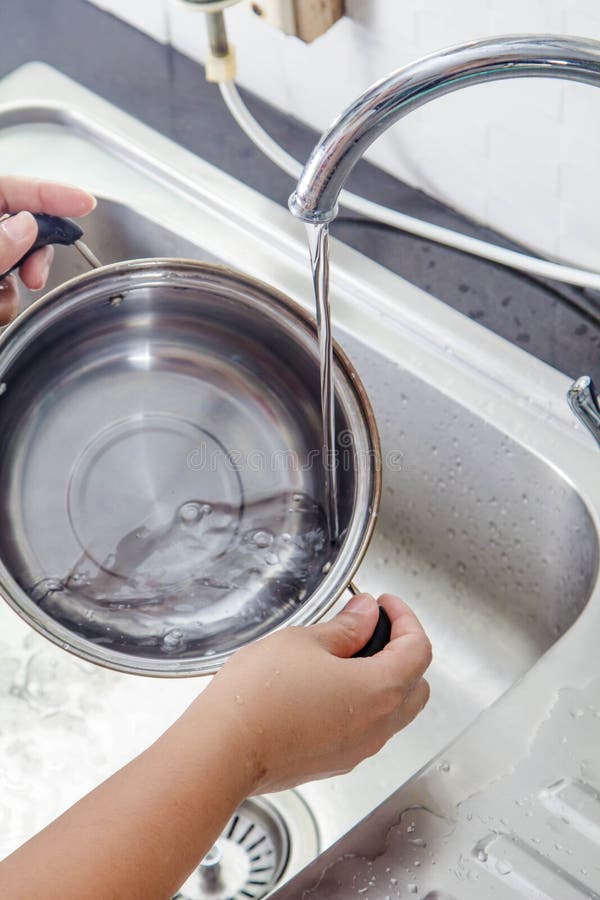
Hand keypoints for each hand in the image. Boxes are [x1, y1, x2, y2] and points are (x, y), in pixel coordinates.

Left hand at [0, 176, 95, 325]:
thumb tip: (27, 227)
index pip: (9, 189)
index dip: (49, 193)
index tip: (85, 203)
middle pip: (20, 229)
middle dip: (34, 254)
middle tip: (34, 278)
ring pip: (15, 267)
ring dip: (13, 290)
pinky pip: (4, 294)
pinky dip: (4, 306)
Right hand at [199, 593, 431, 793]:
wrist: (223, 751)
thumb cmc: (260, 696)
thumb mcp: (305, 641)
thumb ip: (346, 627)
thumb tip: (366, 614)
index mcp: (380, 691)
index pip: (418, 649)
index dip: (405, 618)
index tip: (386, 604)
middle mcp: (378, 727)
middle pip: (416, 685)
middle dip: (403, 652)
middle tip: (374, 627)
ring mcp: (357, 750)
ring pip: (393, 711)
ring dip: (382, 680)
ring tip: (346, 654)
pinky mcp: (334, 762)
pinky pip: (365, 730)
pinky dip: (361, 705)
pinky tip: (328, 686)